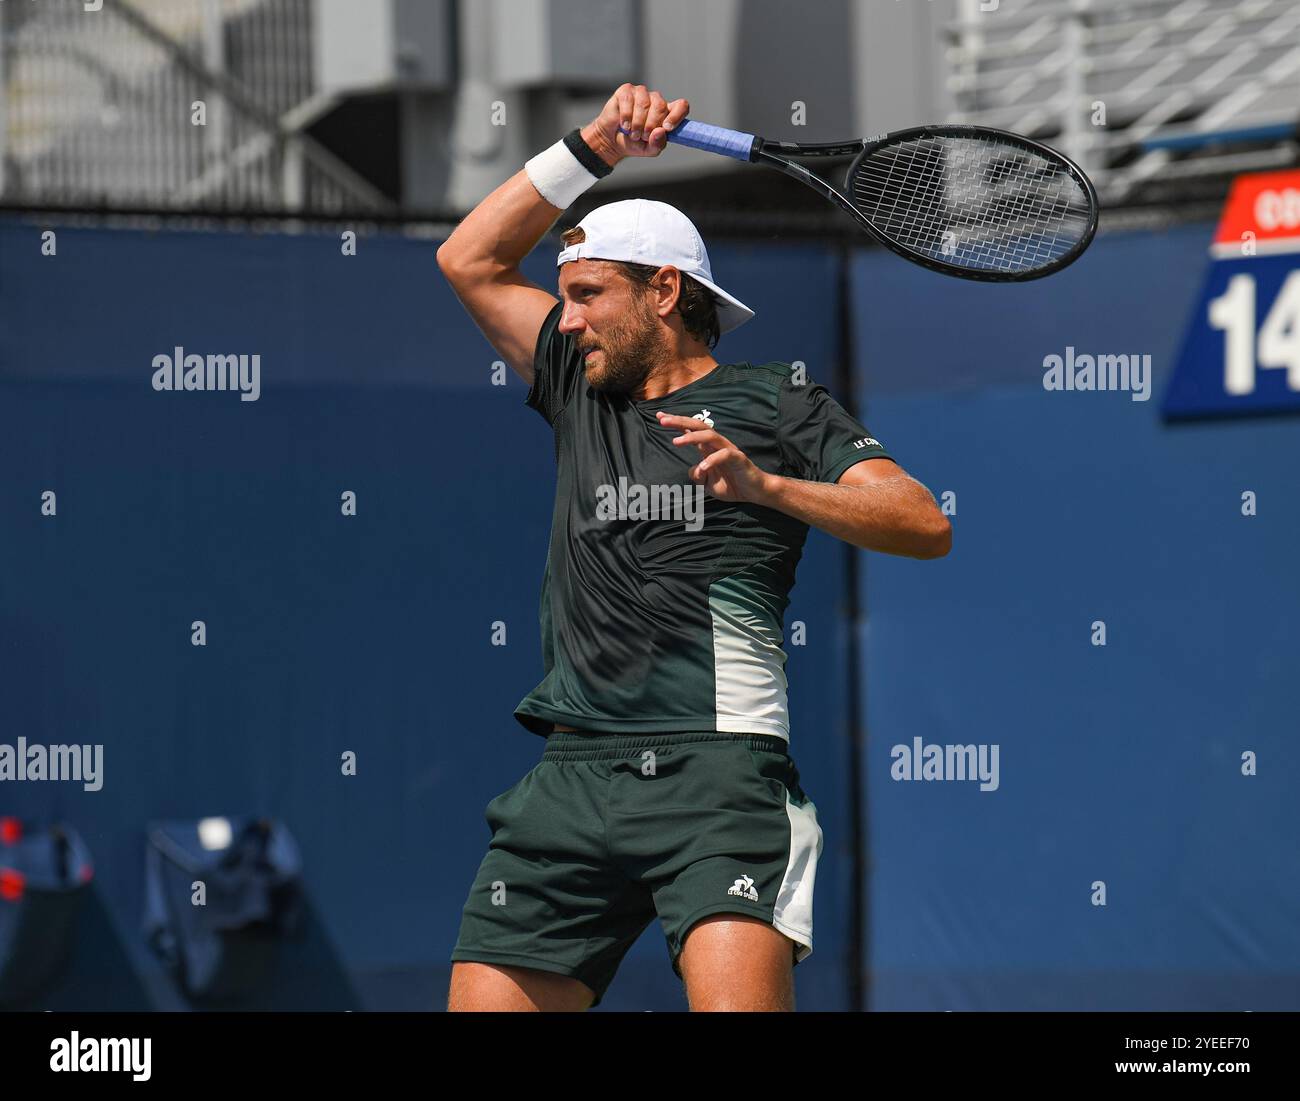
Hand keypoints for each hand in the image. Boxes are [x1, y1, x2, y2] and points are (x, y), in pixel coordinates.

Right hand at [583, 84, 689, 165]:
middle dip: (651, 125)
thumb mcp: (649, 150)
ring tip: (633, 133)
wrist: (612, 141)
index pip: (681, 106)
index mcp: (667, 113)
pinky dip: (626, 117)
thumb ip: (658, 144)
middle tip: (643, 136)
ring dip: (637, 123)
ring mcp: (641, 93)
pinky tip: (624, 125)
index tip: (667, 127)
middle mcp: (656, 100)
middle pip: (661, 106)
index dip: (677, 115)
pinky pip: (628, 101)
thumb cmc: (634, 143)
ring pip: (644, 104)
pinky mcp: (626, 91)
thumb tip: (660, 131)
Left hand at [657, 412, 772, 503]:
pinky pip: (724, 455)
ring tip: (676, 442)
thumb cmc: (732, 484)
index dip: (676, 422)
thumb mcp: (707, 484)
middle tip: (663, 420)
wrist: (754, 492)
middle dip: (680, 421)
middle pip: (698, 426)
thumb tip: (693, 470)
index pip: (690, 430)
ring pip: (710, 436)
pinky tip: (702, 468)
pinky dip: (712, 460)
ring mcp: (728, 450)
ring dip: (692, 437)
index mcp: (708, 448)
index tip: (659, 417)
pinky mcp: (738, 458)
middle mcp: (717, 445)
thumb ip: (697, 475)